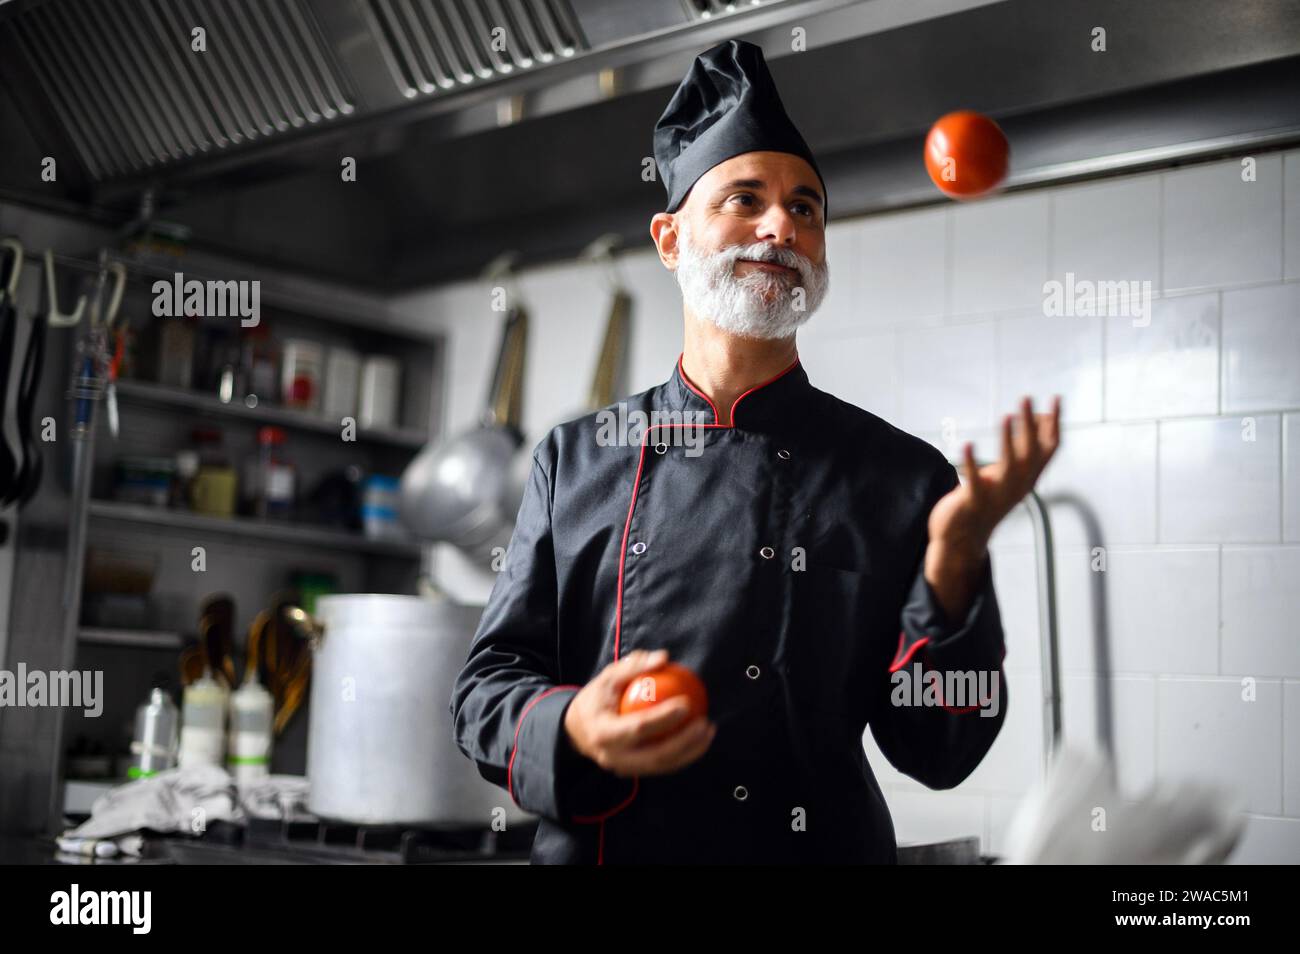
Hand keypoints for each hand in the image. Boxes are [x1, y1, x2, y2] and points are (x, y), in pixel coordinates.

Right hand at [563, 649, 716, 777]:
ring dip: (691, 751)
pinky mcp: (635, 772)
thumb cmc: (597, 698)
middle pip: (656, 756)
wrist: (578, 729)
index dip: (664, 718)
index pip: (638, 728)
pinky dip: (684, 753)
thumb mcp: (608, 677)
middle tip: (705, 722)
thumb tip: (664, 657)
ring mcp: (625, 769)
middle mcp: (614, 757)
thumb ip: (634, 665)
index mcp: (604, 734)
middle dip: (685, 742)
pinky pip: (663, 765)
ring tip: (709, 730)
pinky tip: (701, 738)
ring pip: (663, 766)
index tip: (686, 702)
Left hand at [928, 396, 1061, 558]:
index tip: (1056, 398)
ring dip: (1008, 440)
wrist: (963, 539)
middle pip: (1031, 453)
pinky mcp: (973, 503)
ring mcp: (997, 495)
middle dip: (1030, 425)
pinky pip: (976, 481)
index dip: (1054, 424)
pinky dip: (972, 462)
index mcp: (1027, 478)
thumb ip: (1019, 450)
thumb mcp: (1008, 474)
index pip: (1049, 448)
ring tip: (1006, 416)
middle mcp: (1017, 486)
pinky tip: (968, 443)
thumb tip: (1031, 420)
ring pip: (1009, 465)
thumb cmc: (985, 500)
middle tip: (1026, 398)